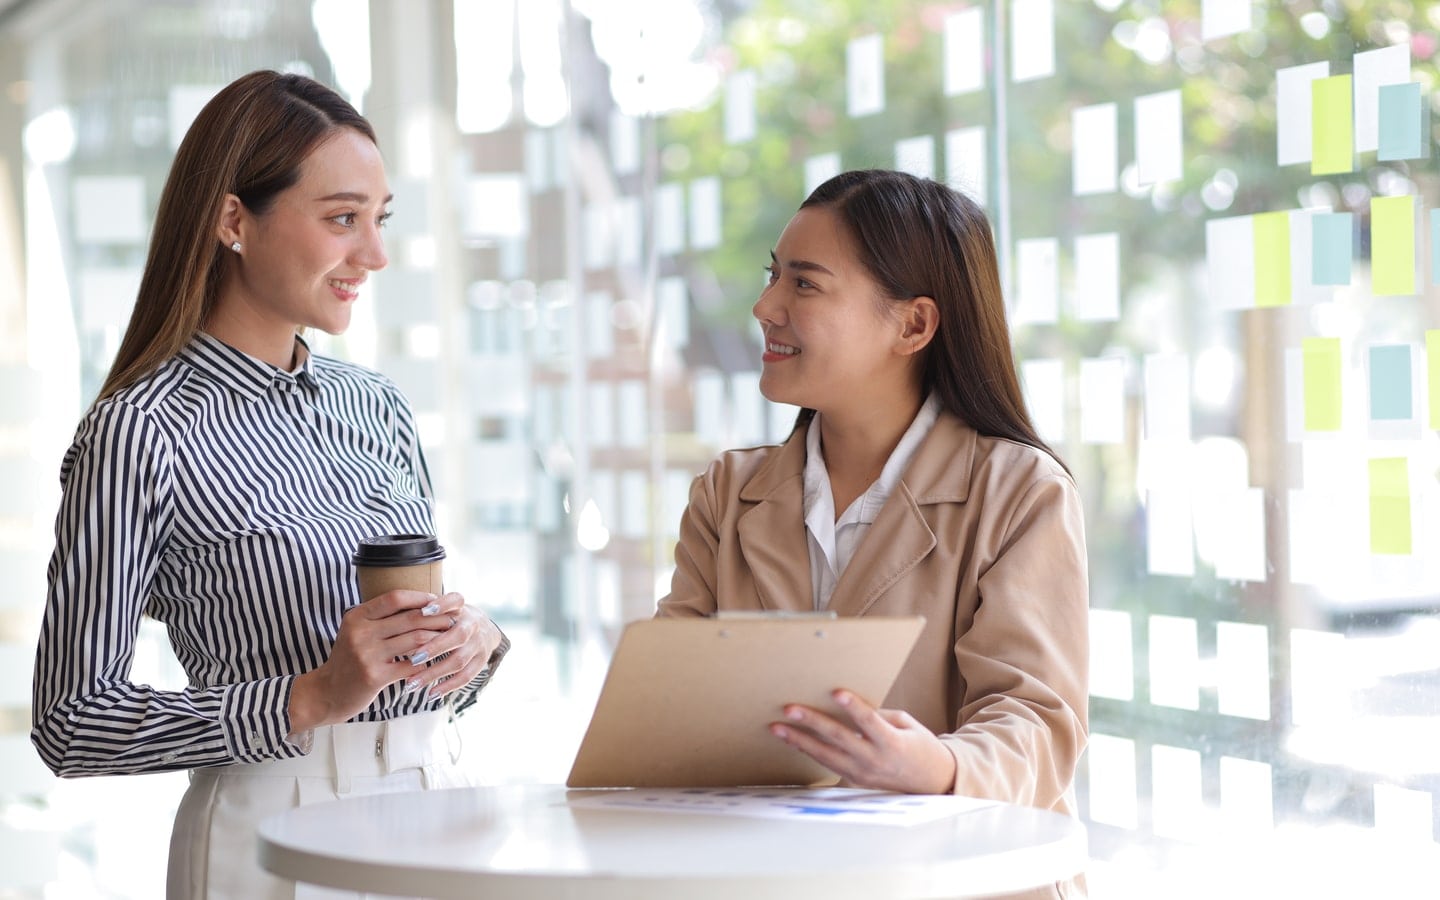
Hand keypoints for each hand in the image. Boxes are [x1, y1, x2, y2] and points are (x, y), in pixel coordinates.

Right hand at [289, 589, 450, 731]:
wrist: (328, 692)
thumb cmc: (350, 659)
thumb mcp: (357, 631)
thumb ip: (380, 617)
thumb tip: (420, 604)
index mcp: (357, 616)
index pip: (395, 598)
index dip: (420, 597)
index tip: (437, 601)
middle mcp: (360, 632)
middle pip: (410, 618)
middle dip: (436, 618)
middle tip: (453, 620)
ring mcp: (367, 654)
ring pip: (415, 640)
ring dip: (436, 639)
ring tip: (448, 638)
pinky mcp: (375, 676)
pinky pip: (411, 665)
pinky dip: (426, 663)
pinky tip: (433, 662)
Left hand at [399, 592, 505, 700]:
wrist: (482, 628)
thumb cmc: (448, 618)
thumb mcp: (440, 608)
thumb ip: (422, 609)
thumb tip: (394, 615)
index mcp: (461, 607)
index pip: (455, 601)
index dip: (442, 605)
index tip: (423, 611)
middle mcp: (473, 624)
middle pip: (458, 635)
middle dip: (435, 647)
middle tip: (413, 659)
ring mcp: (479, 644)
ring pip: (458, 660)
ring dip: (434, 673)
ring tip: (411, 685)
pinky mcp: (480, 662)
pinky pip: (466, 677)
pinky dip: (447, 687)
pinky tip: (430, 695)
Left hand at [769, 689, 957, 793]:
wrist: (931, 782)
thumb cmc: (920, 746)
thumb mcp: (907, 725)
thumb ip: (880, 716)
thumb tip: (850, 706)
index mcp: (893, 743)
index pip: (870, 722)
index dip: (853, 707)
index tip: (837, 692)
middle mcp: (875, 760)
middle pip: (839, 739)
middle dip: (812, 722)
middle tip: (789, 709)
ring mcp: (862, 773)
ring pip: (826, 756)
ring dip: (799, 741)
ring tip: (778, 728)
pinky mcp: (854, 780)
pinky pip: (827, 764)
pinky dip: (808, 751)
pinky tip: (792, 740)